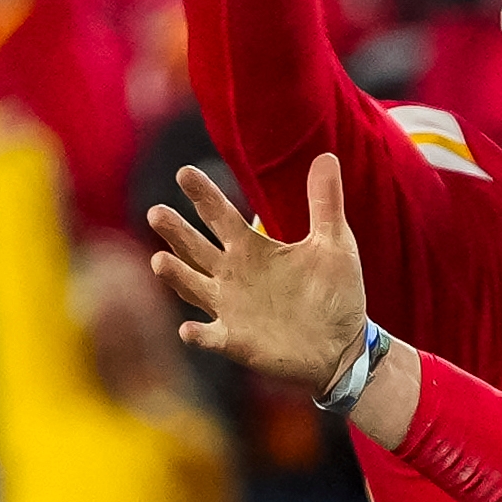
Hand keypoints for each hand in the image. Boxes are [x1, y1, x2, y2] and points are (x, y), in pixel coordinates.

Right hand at [150, 158, 369, 389]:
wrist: (344, 345)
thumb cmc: (335, 293)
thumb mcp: (335, 244)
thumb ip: (325, 203)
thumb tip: (326, 156)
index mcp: (251, 248)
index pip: (219, 215)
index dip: (202, 195)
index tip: (184, 173)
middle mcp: (232, 274)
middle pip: (194, 247)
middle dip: (175, 231)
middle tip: (157, 213)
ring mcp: (230, 308)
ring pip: (193, 287)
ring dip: (176, 276)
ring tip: (159, 261)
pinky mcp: (236, 341)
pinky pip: (210, 337)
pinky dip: (198, 335)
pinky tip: (189, 329)